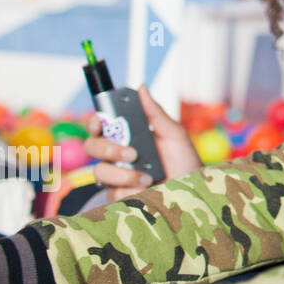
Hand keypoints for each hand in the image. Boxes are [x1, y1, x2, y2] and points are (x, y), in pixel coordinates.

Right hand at [84, 85, 201, 201]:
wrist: (191, 189)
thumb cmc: (184, 160)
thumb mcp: (174, 134)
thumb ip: (155, 113)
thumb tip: (141, 88)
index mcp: (127, 136)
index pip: (101, 126)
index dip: (94, 122)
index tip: (100, 123)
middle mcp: (117, 155)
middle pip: (92, 147)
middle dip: (109, 149)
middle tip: (132, 154)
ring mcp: (116, 176)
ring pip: (100, 172)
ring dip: (124, 174)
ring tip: (148, 177)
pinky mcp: (118, 195)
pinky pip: (112, 193)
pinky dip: (132, 190)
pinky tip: (147, 189)